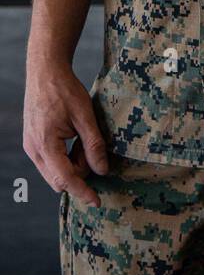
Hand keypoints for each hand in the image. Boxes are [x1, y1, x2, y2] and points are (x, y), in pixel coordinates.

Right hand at [23, 61, 108, 205]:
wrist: (45, 72)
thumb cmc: (65, 90)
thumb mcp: (85, 115)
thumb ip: (94, 144)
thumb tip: (102, 170)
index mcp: (45, 144)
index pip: (65, 178)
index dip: (82, 192)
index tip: (97, 202)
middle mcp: (33, 150)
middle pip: (58, 179)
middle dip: (79, 175)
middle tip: (95, 153)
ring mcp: (31, 147)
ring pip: (53, 172)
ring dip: (72, 166)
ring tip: (85, 142)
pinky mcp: (33, 142)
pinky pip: (50, 161)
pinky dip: (65, 158)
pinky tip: (76, 140)